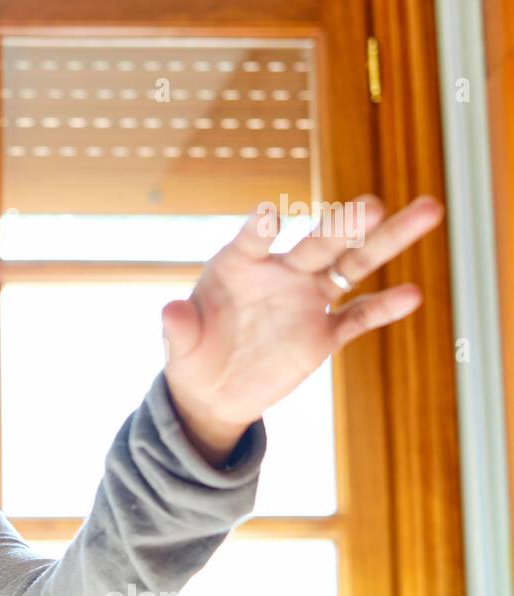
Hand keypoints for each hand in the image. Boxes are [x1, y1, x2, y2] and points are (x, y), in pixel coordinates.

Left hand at [162, 194, 443, 465]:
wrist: (213, 391)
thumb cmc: (191, 355)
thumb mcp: (178, 346)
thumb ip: (178, 327)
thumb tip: (169, 312)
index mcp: (239, 266)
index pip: (251, 242)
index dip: (258, 231)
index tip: (268, 217)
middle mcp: (279, 274)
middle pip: (318, 243)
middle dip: (344, 224)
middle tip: (371, 204)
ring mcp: (306, 300)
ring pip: (352, 265)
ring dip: (385, 241)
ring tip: (426, 210)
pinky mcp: (322, 334)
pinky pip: (357, 317)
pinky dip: (382, 307)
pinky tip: (411, 295)